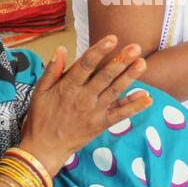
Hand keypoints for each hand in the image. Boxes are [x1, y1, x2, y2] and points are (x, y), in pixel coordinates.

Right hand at [18, 37, 153, 173]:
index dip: (99, 51)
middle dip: (121, 61)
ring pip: (115, 91)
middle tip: (136, 47)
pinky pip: (120, 115)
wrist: (45, 148)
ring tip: (143, 63)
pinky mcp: (101, 125)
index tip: (112, 38)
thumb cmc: (41, 117)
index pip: (86, 65)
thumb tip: (61, 49)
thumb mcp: (40, 92)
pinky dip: (134, 107)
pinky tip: (148, 98)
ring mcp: (94, 112)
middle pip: (105, 76)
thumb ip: (52, 70)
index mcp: (67, 87)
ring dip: (130, 77)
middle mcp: (83, 98)